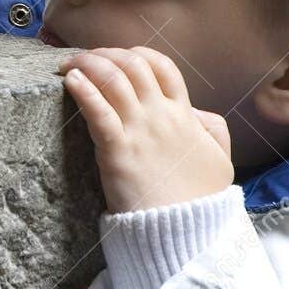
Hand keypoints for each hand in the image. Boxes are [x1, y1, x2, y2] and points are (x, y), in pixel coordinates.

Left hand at [60, 47, 233, 212]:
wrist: (187, 234)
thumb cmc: (201, 199)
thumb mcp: (220, 160)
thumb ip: (212, 130)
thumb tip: (198, 114)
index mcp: (183, 115)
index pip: (162, 66)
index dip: (136, 53)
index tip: (117, 57)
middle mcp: (160, 116)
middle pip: (131, 65)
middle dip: (105, 54)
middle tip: (86, 59)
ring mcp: (139, 132)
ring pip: (112, 80)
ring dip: (88, 64)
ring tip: (69, 65)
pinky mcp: (117, 152)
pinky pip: (98, 112)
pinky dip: (82, 91)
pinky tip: (70, 81)